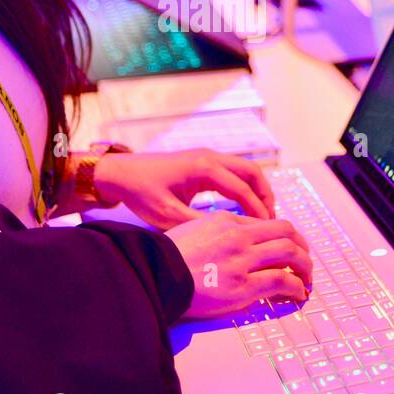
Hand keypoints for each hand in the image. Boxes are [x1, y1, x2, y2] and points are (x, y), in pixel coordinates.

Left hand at [93, 148, 276, 229]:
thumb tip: (228, 238)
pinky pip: (233, 171)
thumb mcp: (169, 216)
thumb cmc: (141, 193)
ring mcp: (207, 156)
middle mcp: (210, 157)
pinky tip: (244, 206)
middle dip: (266, 197)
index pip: (244, 189)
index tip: (268, 231)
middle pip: (253, 173)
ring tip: (263, 216)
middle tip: (272, 222)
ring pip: (245, 169)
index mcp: (204, 168)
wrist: (121, 173)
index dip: (259, 211)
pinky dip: (244, 186)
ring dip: (257, 190)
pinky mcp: (203, 160)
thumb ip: (199, 226)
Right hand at [165, 211, 311, 318]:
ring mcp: (242, 261)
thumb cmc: (167, 257)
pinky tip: (299, 293)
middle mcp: (239, 237)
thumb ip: (218, 232)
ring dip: (305, 267)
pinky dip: (297, 286)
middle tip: (305, 260)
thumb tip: (238, 240)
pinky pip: (281, 281)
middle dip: (302, 246)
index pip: (267, 223)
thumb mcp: (193, 230)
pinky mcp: (243, 286)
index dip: (285, 235)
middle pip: (286, 233)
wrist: (155, 275)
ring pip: (290, 254)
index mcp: (226, 221)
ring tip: (307, 278)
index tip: (289, 246)